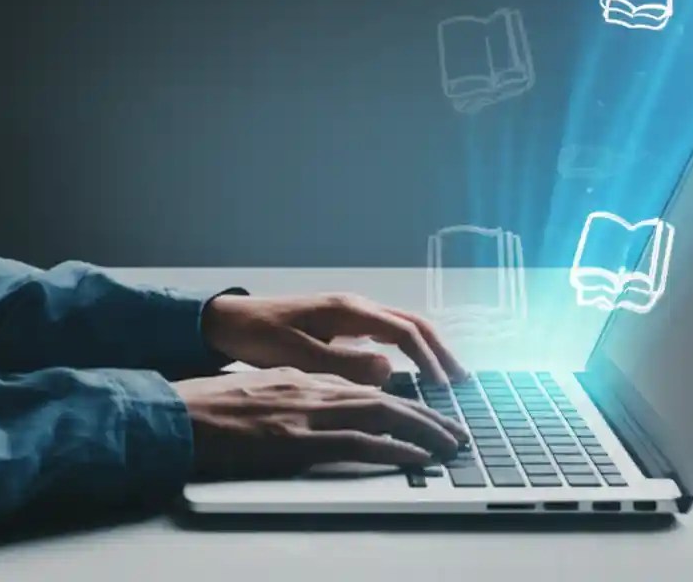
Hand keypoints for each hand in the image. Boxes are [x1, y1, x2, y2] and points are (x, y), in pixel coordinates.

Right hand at [176, 368, 468, 478]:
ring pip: (381, 413)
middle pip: (385, 396)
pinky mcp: (297, 440)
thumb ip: (296, 396)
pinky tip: (417, 455)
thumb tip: (322, 409)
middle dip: (427, 413)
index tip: (428, 414)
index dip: (404, 400)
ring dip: (423, 429)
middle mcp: (312, 389)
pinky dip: (394, 447)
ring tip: (451, 443)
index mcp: (304, 379)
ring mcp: (306, 413)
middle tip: (457, 431)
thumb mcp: (261, 393)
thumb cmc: (209, 410)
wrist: (174, 416)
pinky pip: (358, 442)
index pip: (367, 387)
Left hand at [201, 293, 466, 385]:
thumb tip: (388, 369)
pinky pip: (388, 330)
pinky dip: (409, 347)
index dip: (428, 359)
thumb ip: (342, 363)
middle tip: (462, 380)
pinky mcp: (343, 321)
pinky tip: (413, 367)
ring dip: (428, 348)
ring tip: (447, 374)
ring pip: (403, 325)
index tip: (443, 386)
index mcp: (348, 311)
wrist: (229, 321)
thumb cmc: (258, 337)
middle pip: (414, 323)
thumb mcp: (297, 355)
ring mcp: (350, 311)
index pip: (404, 332)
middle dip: (441, 351)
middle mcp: (355, 306)